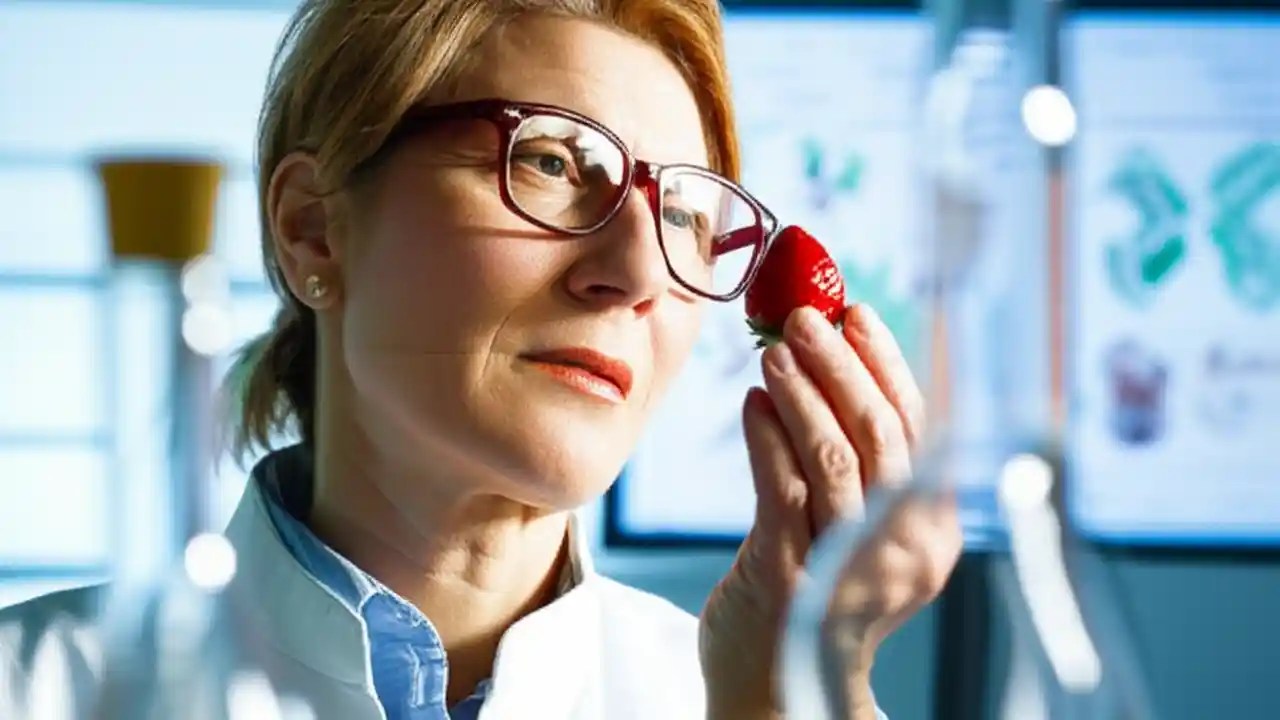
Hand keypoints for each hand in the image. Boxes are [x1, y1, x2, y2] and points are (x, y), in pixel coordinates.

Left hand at [699, 304, 961, 718]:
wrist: (774, 688)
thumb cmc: (810, 596)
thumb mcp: (851, 530)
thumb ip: (852, 461)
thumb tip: (828, 363)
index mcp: (929, 533)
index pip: (919, 430)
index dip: (887, 365)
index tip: (856, 314)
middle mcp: (905, 552)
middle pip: (885, 436)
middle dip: (843, 366)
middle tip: (805, 318)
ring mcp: (852, 567)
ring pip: (838, 458)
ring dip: (803, 394)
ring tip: (771, 354)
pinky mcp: (795, 578)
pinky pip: (783, 489)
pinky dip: (767, 437)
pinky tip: (751, 405)